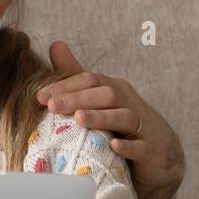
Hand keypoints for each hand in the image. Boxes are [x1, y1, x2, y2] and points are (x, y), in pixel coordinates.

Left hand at [35, 40, 184, 198]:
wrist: (159, 154)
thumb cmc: (121, 124)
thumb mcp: (98, 99)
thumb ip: (76, 75)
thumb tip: (55, 45)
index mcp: (112, 89)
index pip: (88, 81)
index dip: (65, 86)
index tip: (40, 96)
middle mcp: (128, 102)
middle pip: (104, 94)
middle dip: (77, 99)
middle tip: (52, 106)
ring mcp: (142, 125)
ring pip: (122, 117)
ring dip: (101, 117)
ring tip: (80, 119)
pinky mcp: (151, 149)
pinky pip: (141, 147)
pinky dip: (128, 146)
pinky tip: (114, 146)